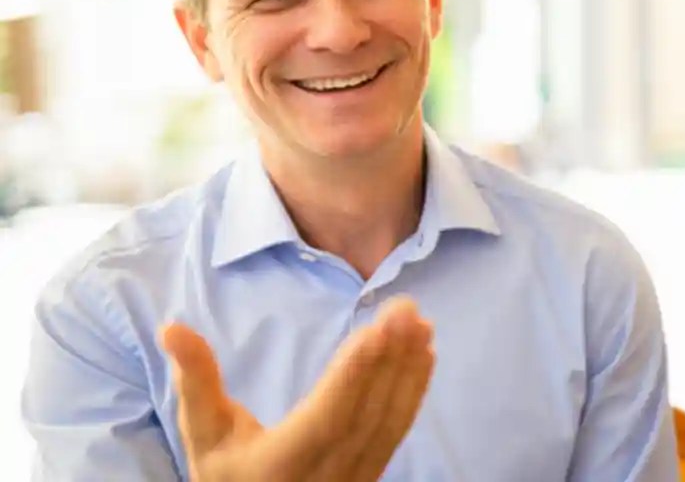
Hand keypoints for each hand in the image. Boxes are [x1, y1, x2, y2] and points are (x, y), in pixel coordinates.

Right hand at [159, 296, 434, 481]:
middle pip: (366, 415)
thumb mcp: (205, 434)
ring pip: (388, 423)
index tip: (376, 330)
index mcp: (281, 465)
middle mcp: (326, 477)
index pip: (327, 417)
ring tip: (419, 323)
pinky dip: (413, 391)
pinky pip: (397, 431)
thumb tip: (171, 327)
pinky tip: (425, 354)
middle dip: (389, 359)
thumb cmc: (225, 474)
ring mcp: (354, 478)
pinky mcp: (371, 473)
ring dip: (408, 370)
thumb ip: (195, 381)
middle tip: (405, 308)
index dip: (353, 375)